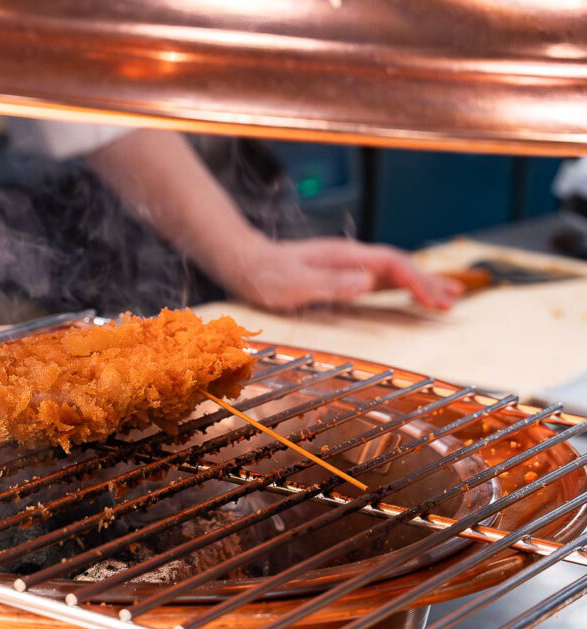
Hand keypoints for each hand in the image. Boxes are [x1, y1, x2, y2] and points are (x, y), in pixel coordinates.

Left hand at [217, 237, 463, 311]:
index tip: (434, 300)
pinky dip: (402, 288)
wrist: (246, 263)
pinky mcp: (342, 275)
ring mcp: (348, 264)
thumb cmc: (266, 276)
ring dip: (421, 284)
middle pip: (399, 265)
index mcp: (345, 256)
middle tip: (455, 300)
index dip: (416, 281)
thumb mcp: (295, 284)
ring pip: (394, 272)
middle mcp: (351, 257)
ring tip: (449, 297)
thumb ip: (331, 284)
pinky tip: (412, 295)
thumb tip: (367, 283)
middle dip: (429, 282)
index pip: (392, 265)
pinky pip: (380, 280)